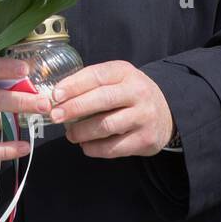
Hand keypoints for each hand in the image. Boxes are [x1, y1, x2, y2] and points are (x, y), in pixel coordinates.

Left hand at [50, 60, 173, 157]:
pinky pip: (114, 147)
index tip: (55, 95)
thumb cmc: (129, 95)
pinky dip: (94, 148)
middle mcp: (138, 92)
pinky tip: (86, 146)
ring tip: (71, 134)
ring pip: (106, 126)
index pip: (97, 75)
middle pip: (102, 100)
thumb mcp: (116, 80)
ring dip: (82, 132)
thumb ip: (90, 85)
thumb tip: (55, 98)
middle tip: (55, 116)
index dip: (74, 85)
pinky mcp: (145, 139)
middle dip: (75, 108)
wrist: (166, 113)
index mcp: (125, 72)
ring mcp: (143, 116)